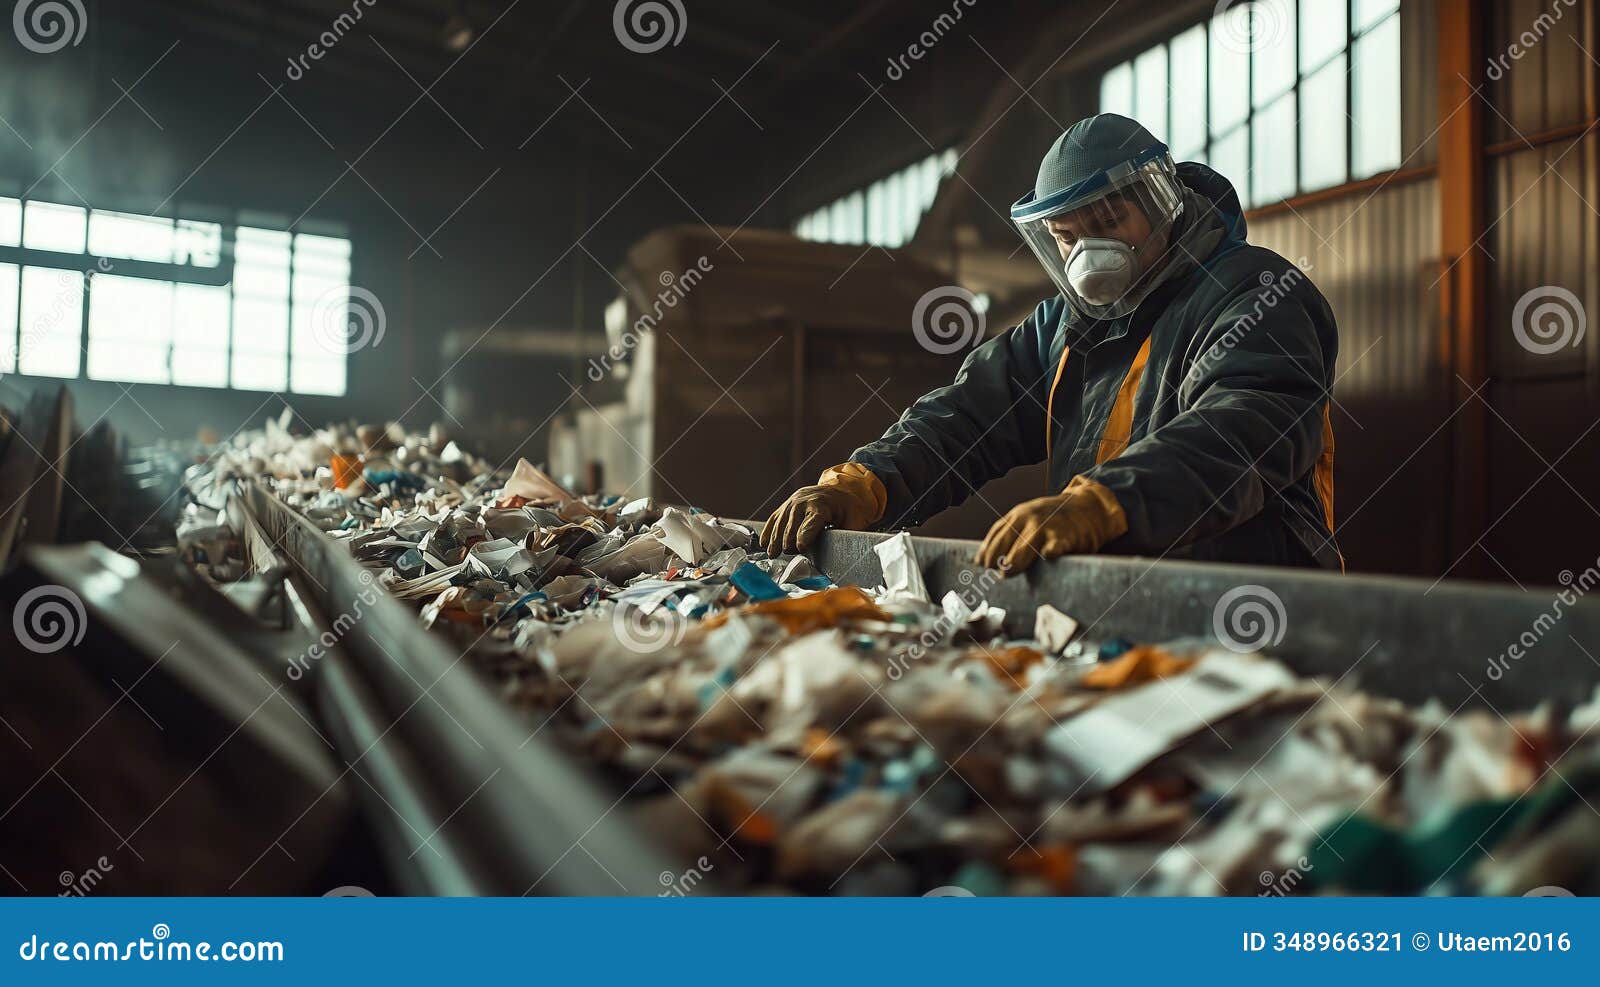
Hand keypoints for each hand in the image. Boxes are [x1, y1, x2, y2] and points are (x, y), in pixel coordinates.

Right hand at [762, 464, 884, 553]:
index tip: (800, 547)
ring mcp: (794, 501)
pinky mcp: (787, 505)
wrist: (840, 490)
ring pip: (781, 520)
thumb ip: (846, 536)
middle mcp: (805, 500)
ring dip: (775, 538)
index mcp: (822, 505)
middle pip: (793, 522)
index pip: (812, 521)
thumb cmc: (849, 508)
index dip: (806, 534)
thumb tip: (839, 553)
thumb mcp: (854, 521)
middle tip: (787, 553)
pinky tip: (764, 543)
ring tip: (772, 553)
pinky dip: (769, 530)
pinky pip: (775, 517)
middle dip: (789, 538)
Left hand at [975, 476, 1126, 572]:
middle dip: (997, 559)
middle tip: (994, 573)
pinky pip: (1055, 546)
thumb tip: (978, 561)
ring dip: (1014, 562)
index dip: (986, 551)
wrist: (1088, 507)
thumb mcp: (1029, 520)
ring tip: (1006, 573)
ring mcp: (1047, 526)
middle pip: (1007, 542)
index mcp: (1018, 515)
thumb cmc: (1054, 520)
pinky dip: (1050, 551)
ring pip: (1025, 547)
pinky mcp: (1066, 536)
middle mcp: (1029, 519)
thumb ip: (1009, 536)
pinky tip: (1045, 558)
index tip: (980, 566)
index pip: (997, 534)